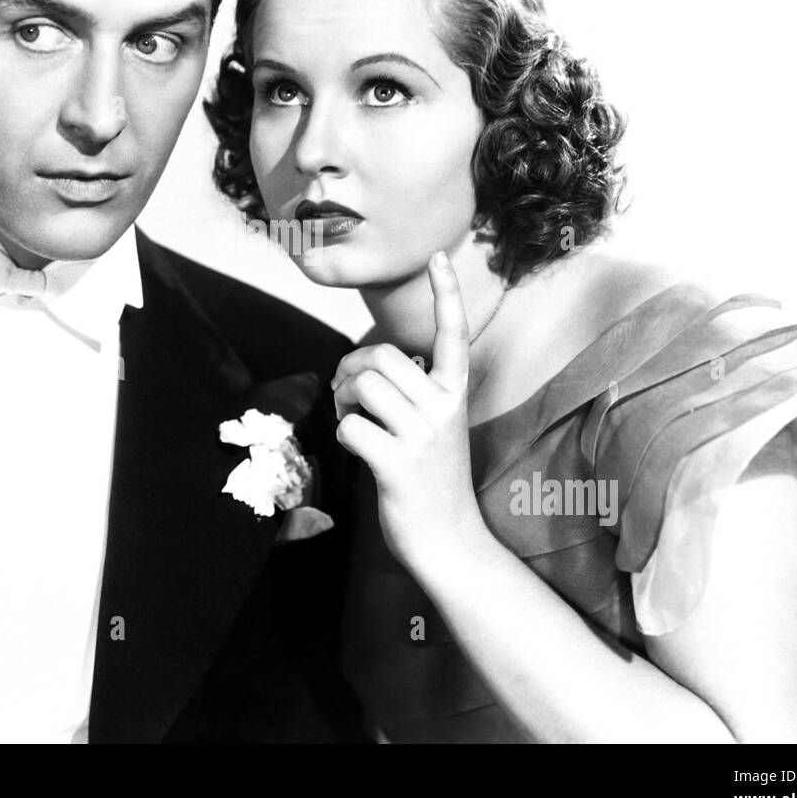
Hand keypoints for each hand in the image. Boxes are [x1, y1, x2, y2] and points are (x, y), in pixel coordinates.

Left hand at [332, 251, 483, 572]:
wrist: (449, 541)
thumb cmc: (431, 480)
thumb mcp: (433, 427)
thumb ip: (410, 393)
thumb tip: (362, 369)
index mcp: (455, 394)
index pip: (453, 334)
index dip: (446, 293)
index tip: (437, 256)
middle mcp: (444, 408)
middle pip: (381, 355)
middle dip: (350, 368)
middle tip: (346, 395)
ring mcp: (423, 436)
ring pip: (362, 385)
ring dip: (342, 399)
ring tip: (350, 420)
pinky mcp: (398, 464)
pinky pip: (350, 426)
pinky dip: (341, 434)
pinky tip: (356, 449)